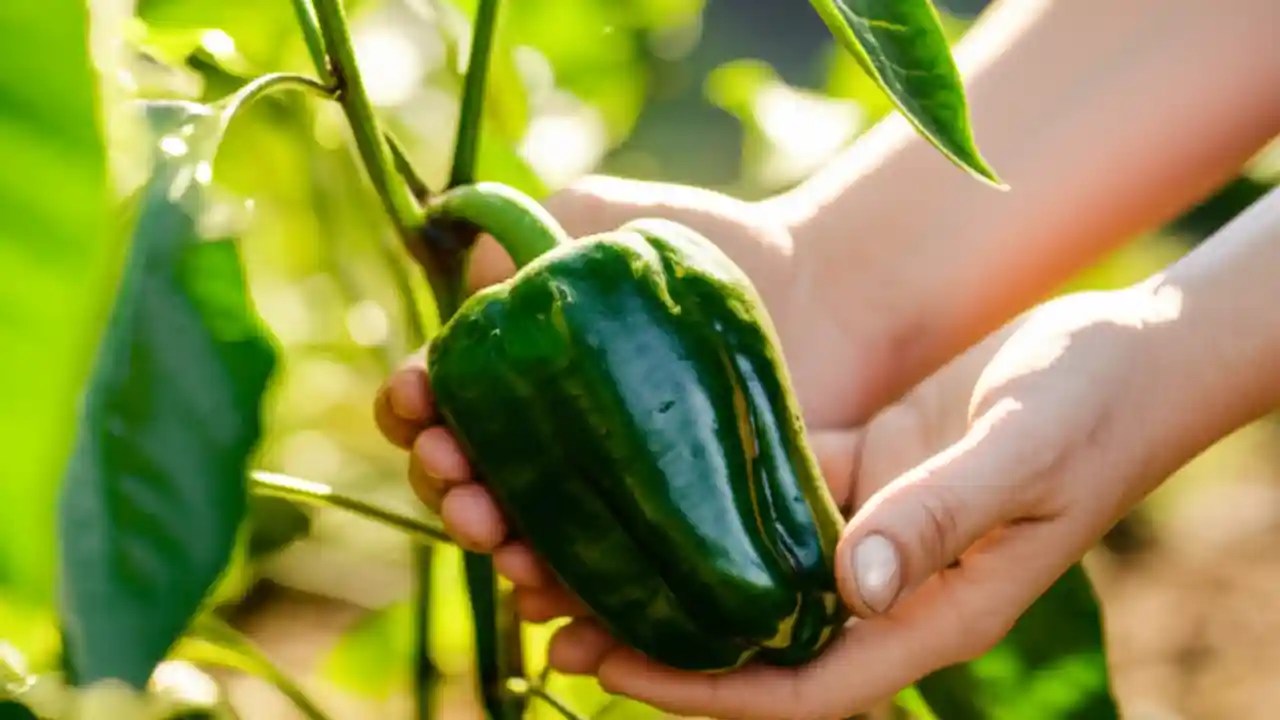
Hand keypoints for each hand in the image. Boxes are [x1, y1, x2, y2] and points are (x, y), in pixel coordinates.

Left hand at [538, 285, 1213, 719]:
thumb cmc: (1091, 408)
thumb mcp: (1022, 458)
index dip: (702, 688)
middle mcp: (883, 584)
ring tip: (559, 539)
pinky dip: (700, 482)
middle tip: (543, 613)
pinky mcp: (854, 468)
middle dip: (649, 629)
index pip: (800, 682)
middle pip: (749, 629)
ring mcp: (863, 526)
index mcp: (930, 615)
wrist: (1120, 354)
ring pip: (742, 558)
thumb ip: (943, 516)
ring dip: (659, 554)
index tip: (609, 668)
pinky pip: (763, 487)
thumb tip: (859, 583)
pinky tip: (629, 458)